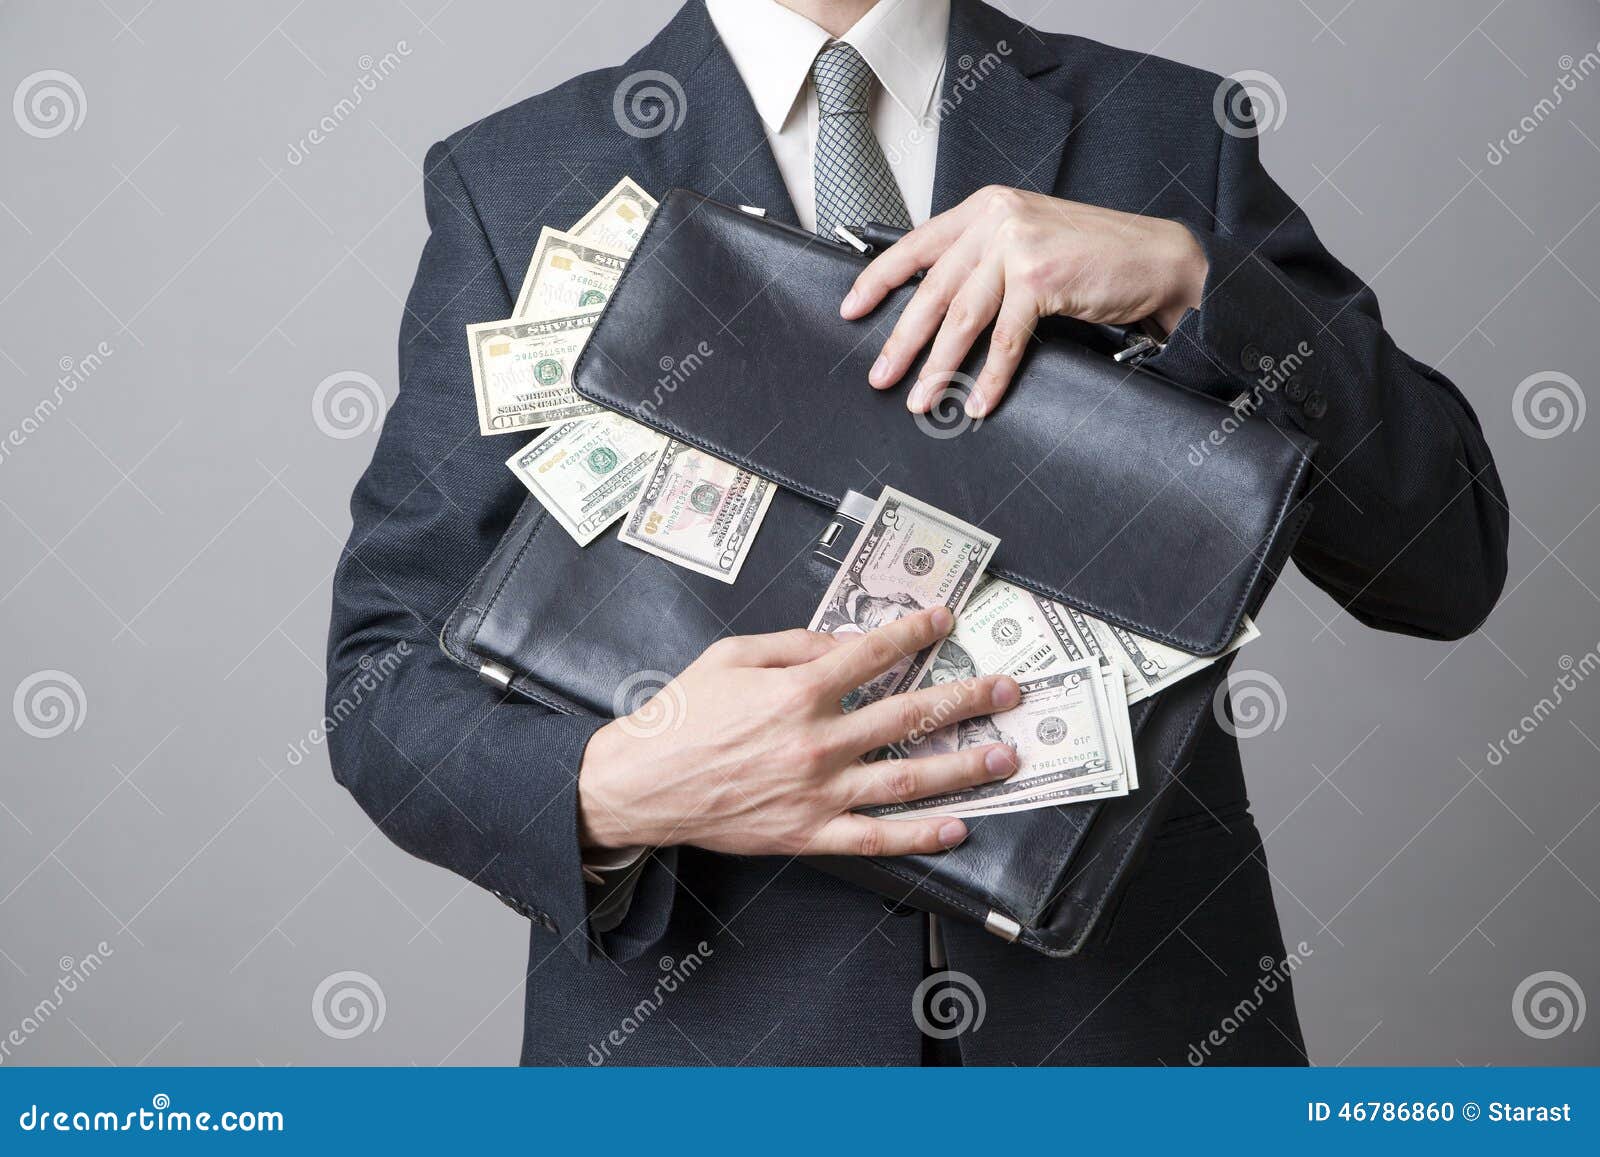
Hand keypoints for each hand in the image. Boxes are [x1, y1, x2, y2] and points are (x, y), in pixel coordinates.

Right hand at [577, 607, 1020, 857]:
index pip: (873, 654)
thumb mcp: (731, 656)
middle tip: (1008, 691)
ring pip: (906, 778)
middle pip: (908, 715)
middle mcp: (815, 741)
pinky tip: (956, 827)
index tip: (946, 620)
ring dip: (963, 768)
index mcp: (796, 691)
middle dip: (967, 699)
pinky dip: (920, 835)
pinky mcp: (808, 833)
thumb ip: (793, 644)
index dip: (916, 633)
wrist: (641, 784)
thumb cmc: (682, 716)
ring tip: (1004, 757)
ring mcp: (816, 792)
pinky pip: (875, 838)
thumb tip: (846, 641)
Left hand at [839, 185, 1207, 417]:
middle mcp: (996, 220)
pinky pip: (1005, 339)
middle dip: (902, 340)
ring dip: (939, 366)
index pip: (916, 244)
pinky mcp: (1040, 278)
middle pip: (933, 290)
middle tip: (882, 375)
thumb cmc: (1094, 254)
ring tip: (922, 399)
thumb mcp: (1028, 241)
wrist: (1156, 258)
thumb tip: (936, 306)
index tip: (852, 308)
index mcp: (985, 208)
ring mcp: (1018, 246)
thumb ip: (983, 259)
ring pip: (962, 318)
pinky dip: (989, 376)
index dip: (879, 279)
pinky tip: (978, 400)